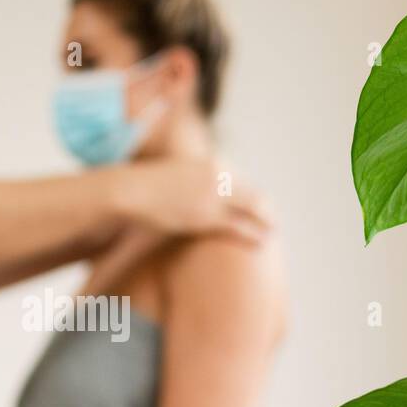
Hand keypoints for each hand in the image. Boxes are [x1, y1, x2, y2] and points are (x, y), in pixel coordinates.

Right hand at [116, 159, 270, 243]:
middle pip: (253, 192)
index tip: (259, 204)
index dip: (252, 194)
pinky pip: (238, 225)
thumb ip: (190, 180)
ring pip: (252, 208)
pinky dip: (254, 234)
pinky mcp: (207, 215)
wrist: (133, 189)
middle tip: (272, 220)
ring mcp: (214, 195)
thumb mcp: (174, 175)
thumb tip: (190, 188)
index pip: (242, 179)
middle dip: (265, 208)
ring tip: (273, 231)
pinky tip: (262, 242)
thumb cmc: (148, 186)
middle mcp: (218, 176)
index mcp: (212, 164)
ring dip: (266, 221)